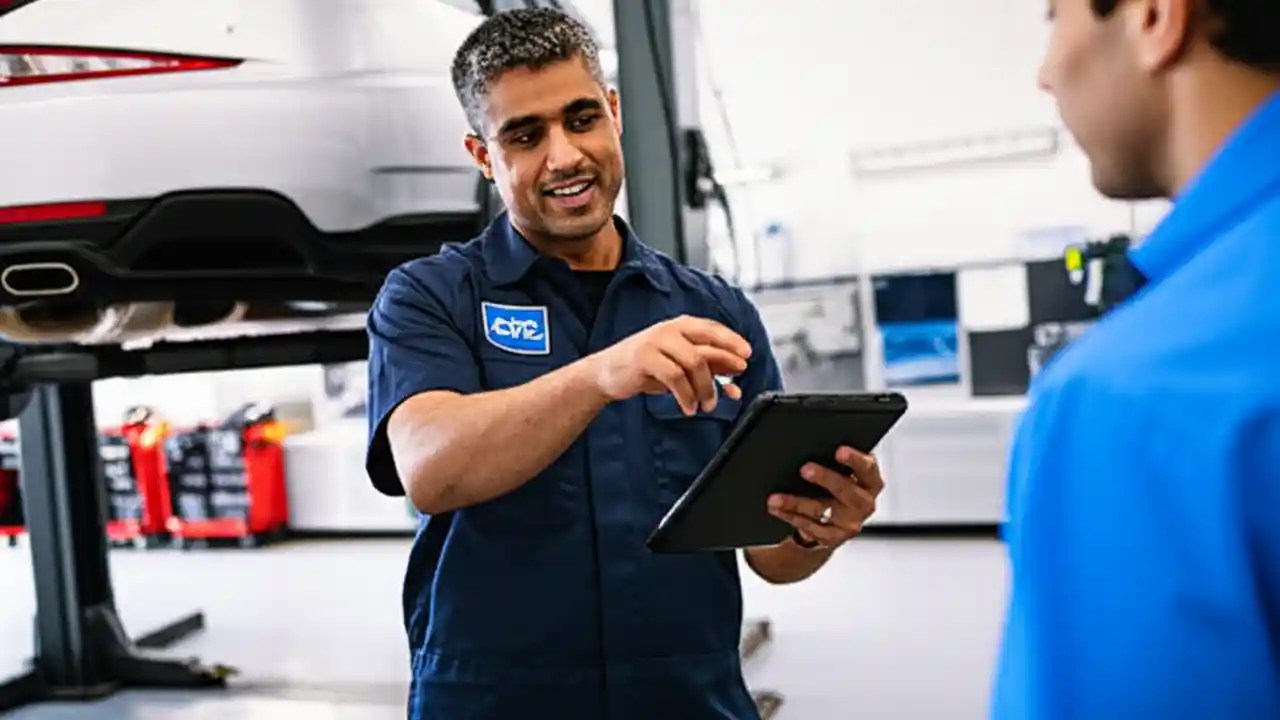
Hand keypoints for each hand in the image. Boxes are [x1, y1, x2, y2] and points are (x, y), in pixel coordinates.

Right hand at [588, 315, 750, 414]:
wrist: (607, 374)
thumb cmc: (647, 369)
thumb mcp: (680, 367)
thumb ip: (706, 368)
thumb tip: (735, 379)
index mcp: (681, 326)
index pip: (713, 329)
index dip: (732, 341)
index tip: (747, 355)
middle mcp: (670, 329)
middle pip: (706, 342)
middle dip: (725, 363)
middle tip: (734, 384)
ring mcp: (656, 341)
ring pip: (694, 362)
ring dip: (705, 388)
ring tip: (707, 406)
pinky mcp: (645, 357)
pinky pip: (675, 377)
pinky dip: (686, 395)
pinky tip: (689, 407)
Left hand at [767, 446, 883, 548]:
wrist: (827, 523)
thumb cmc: (831, 486)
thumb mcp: (838, 470)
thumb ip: (831, 459)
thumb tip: (806, 443)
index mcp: (869, 480)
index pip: (867, 467)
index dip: (855, 459)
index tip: (839, 451)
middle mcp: (864, 502)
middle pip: (848, 490)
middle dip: (826, 478)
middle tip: (805, 469)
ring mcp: (850, 523)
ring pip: (823, 510)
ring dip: (797, 502)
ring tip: (776, 497)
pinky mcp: (833, 538)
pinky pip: (811, 528)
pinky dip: (791, 517)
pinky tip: (777, 508)